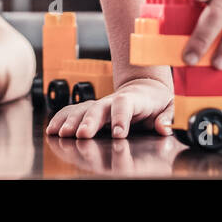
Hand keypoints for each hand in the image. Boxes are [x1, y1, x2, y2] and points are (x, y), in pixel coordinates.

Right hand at [46, 75, 172, 138]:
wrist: (145, 86)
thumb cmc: (156, 100)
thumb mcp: (168, 106)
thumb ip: (167, 117)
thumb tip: (164, 127)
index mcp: (133, 99)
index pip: (125, 105)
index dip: (121, 118)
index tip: (119, 134)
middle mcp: (112, 100)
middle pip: (98, 108)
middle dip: (90, 121)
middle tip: (83, 135)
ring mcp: (100, 104)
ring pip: (83, 110)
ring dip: (72, 122)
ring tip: (62, 134)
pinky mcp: (91, 110)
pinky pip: (73, 112)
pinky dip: (62, 119)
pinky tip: (52, 129)